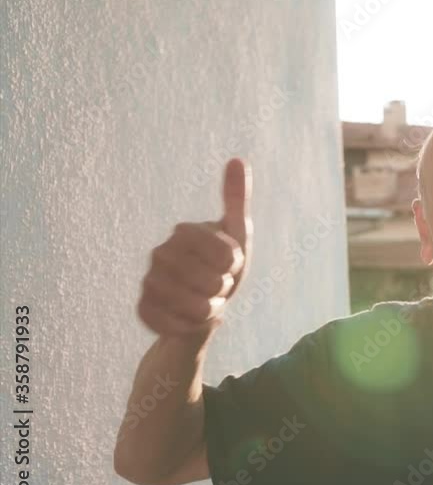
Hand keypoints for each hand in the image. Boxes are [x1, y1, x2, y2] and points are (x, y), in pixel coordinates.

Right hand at [137, 159, 252, 336]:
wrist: (202, 305)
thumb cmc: (223, 266)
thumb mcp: (237, 233)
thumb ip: (236, 197)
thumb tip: (237, 158)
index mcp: (185, 231)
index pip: (228, 255)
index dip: (235, 266)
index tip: (230, 264)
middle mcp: (160, 253)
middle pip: (212, 282)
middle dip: (224, 290)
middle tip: (216, 285)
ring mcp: (149, 281)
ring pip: (195, 307)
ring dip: (209, 310)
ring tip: (205, 300)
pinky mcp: (143, 309)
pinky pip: (176, 324)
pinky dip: (190, 326)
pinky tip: (187, 318)